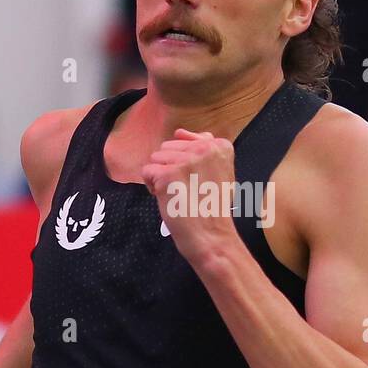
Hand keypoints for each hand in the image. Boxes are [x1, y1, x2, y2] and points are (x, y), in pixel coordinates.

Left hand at [142, 128, 243, 266]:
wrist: (212, 236)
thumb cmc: (213, 208)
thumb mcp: (219, 171)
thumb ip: (203, 149)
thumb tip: (180, 132)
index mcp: (220, 145)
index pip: (186, 140)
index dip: (184, 162)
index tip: (198, 181)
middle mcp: (204, 148)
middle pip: (168, 148)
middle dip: (170, 167)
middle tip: (187, 190)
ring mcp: (185, 160)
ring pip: (156, 158)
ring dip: (160, 177)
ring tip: (177, 194)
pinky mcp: (167, 174)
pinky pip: (147, 171)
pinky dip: (152, 187)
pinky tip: (167, 198)